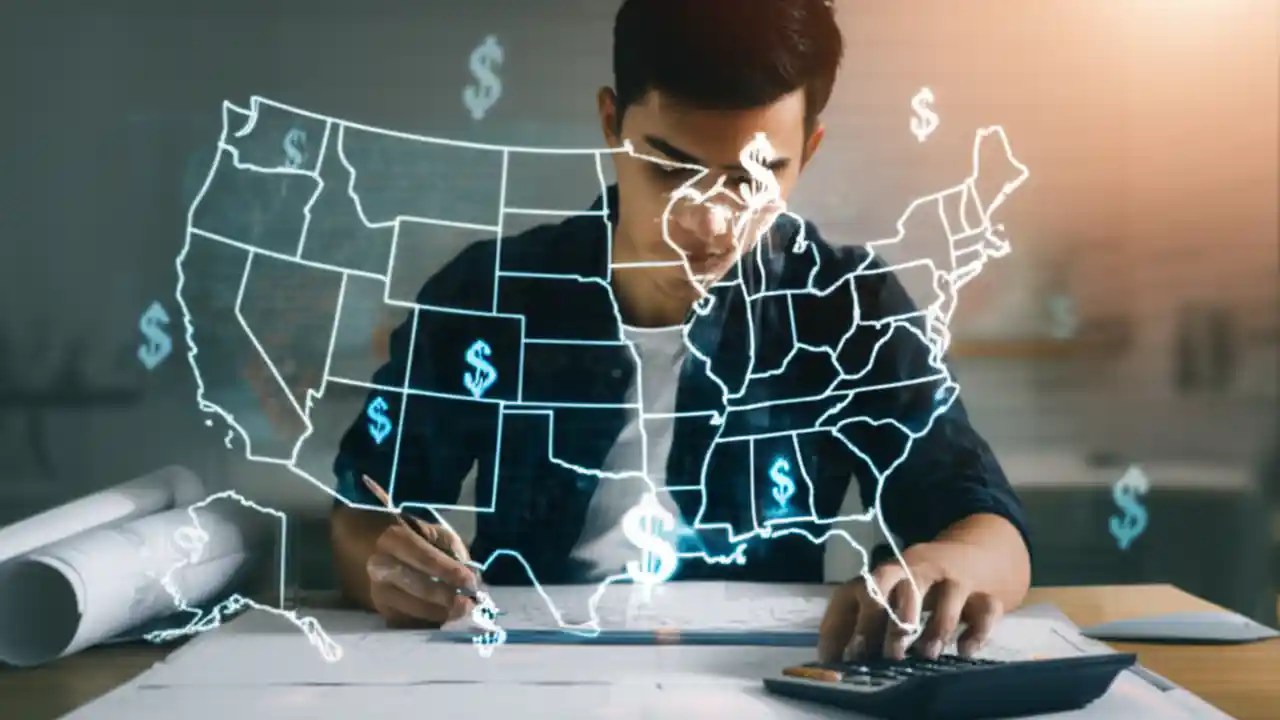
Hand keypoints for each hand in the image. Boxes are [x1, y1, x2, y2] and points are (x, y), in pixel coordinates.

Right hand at [365, 517, 477, 627]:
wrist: (357, 543)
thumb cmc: (398, 533)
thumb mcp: (425, 527)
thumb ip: (450, 544)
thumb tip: (468, 571)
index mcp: (393, 540)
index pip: (427, 559)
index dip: (451, 573)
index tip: (472, 583)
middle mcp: (380, 568)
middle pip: (420, 588)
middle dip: (448, 598)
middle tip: (470, 604)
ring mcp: (377, 591)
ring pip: (413, 609)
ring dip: (441, 613)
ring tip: (461, 612)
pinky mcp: (378, 609)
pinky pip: (407, 620)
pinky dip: (428, 621)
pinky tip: (444, 618)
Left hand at [817, 541, 1004, 662]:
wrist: (971, 555)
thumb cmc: (913, 584)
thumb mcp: (884, 592)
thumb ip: (857, 618)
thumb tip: (827, 656)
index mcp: (890, 571)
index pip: (870, 586)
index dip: (863, 620)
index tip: (858, 653)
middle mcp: (921, 569)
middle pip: (907, 584)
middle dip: (898, 619)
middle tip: (892, 654)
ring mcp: (955, 578)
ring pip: (949, 594)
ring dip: (937, 627)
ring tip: (927, 654)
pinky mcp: (985, 593)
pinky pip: (987, 609)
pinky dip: (977, 632)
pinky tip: (963, 651)